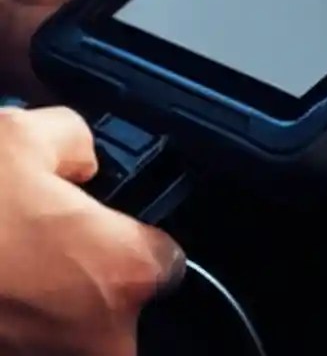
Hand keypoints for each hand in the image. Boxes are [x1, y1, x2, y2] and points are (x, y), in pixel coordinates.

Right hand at [0, 105, 184, 355]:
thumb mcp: (22, 135)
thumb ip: (76, 143)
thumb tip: (79, 157)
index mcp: (124, 272)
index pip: (166, 261)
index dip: (133, 237)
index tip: (105, 227)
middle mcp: (94, 337)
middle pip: (115, 311)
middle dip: (82, 284)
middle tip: (36, 250)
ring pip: (59, 333)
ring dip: (37, 307)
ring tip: (1, 263)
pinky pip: (22, 340)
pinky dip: (10, 320)